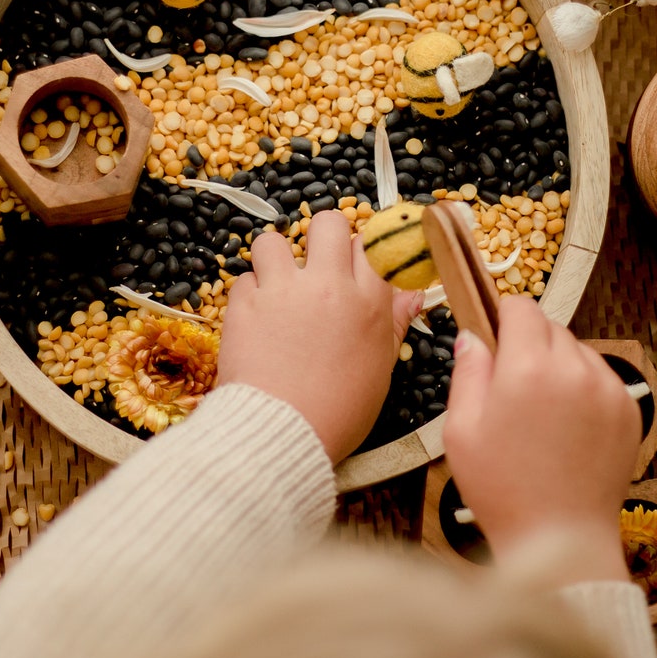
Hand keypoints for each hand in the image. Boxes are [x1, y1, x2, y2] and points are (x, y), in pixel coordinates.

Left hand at [218, 210, 420, 463]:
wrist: (280, 434)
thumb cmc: (338, 412)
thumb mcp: (379, 369)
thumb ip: (393, 323)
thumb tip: (412, 294)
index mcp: (366, 302)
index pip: (372, 244)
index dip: (363, 248)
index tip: (356, 260)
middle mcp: (326, 286)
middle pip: (328, 223)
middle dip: (323, 235)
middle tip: (317, 263)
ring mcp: (282, 291)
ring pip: (274, 241)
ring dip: (275, 259)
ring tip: (278, 285)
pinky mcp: (244, 304)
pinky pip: (244, 279)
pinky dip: (250, 295)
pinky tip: (257, 319)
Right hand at [442, 296, 639, 581]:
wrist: (560, 539)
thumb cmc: (501, 487)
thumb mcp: (461, 428)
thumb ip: (468, 372)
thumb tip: (473, 337)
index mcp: (528, 367)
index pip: (521, 307)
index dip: (503, 316)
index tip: (495, 337)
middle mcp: (574, 369)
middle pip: (550, 326)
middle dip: (529, 343)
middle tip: (513, 384)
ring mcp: (608, 390)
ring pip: (577, 350)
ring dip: (558, 364)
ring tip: (542, 410)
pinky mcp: (629, 411)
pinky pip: (601, 378)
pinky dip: (583, 388)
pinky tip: (567, 425)